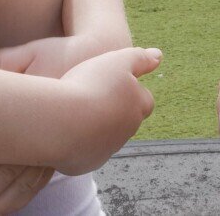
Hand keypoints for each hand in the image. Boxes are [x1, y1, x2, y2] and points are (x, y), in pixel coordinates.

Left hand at [0, 33, 127, 190]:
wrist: (106, 66)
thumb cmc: (65, 57)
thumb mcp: (33, 54)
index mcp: (37, 113)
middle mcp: (47, 139)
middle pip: (9, 177)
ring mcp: (55, 152)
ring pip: (24, 189)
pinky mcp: (58, 156)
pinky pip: (34, 185)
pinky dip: (15, 200)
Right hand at [54, 46, 160, 175]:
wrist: (60, 122)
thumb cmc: (90, 86)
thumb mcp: (117, 61)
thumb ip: (140, 58)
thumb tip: (158, 55)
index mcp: (136, 107)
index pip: (144, 100)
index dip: (133, 91)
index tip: (117, 84)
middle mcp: (125, 132)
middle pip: (125, 121)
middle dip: (115, 111)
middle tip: (94, 97)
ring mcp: (106, 150)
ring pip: (105, 138)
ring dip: (96, 128)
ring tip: (74, 112)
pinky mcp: (85, 163)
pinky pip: (84, 152)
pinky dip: (78, 143)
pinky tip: (63, 129)